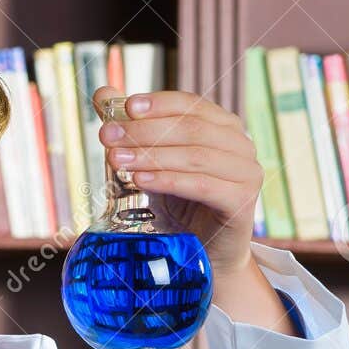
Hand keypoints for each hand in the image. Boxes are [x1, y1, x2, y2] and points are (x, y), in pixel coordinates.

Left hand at [93, 85, 262, 277]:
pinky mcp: (241, 200)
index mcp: (223, 126)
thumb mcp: (155, 165)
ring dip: (151, 156)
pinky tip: (141, 181)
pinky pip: (202, 185)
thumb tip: (103, 93)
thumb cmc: (183, 206)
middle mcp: (240, 143)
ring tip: (117, 160)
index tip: (125, 107)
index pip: (190, 104)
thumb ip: (134, 129)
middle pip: (190, 128)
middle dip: (144, 131)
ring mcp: (246, 171)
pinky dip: (170, 180)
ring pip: (195, 155)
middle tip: (107, 137)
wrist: (208, 254)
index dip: (158, 103)